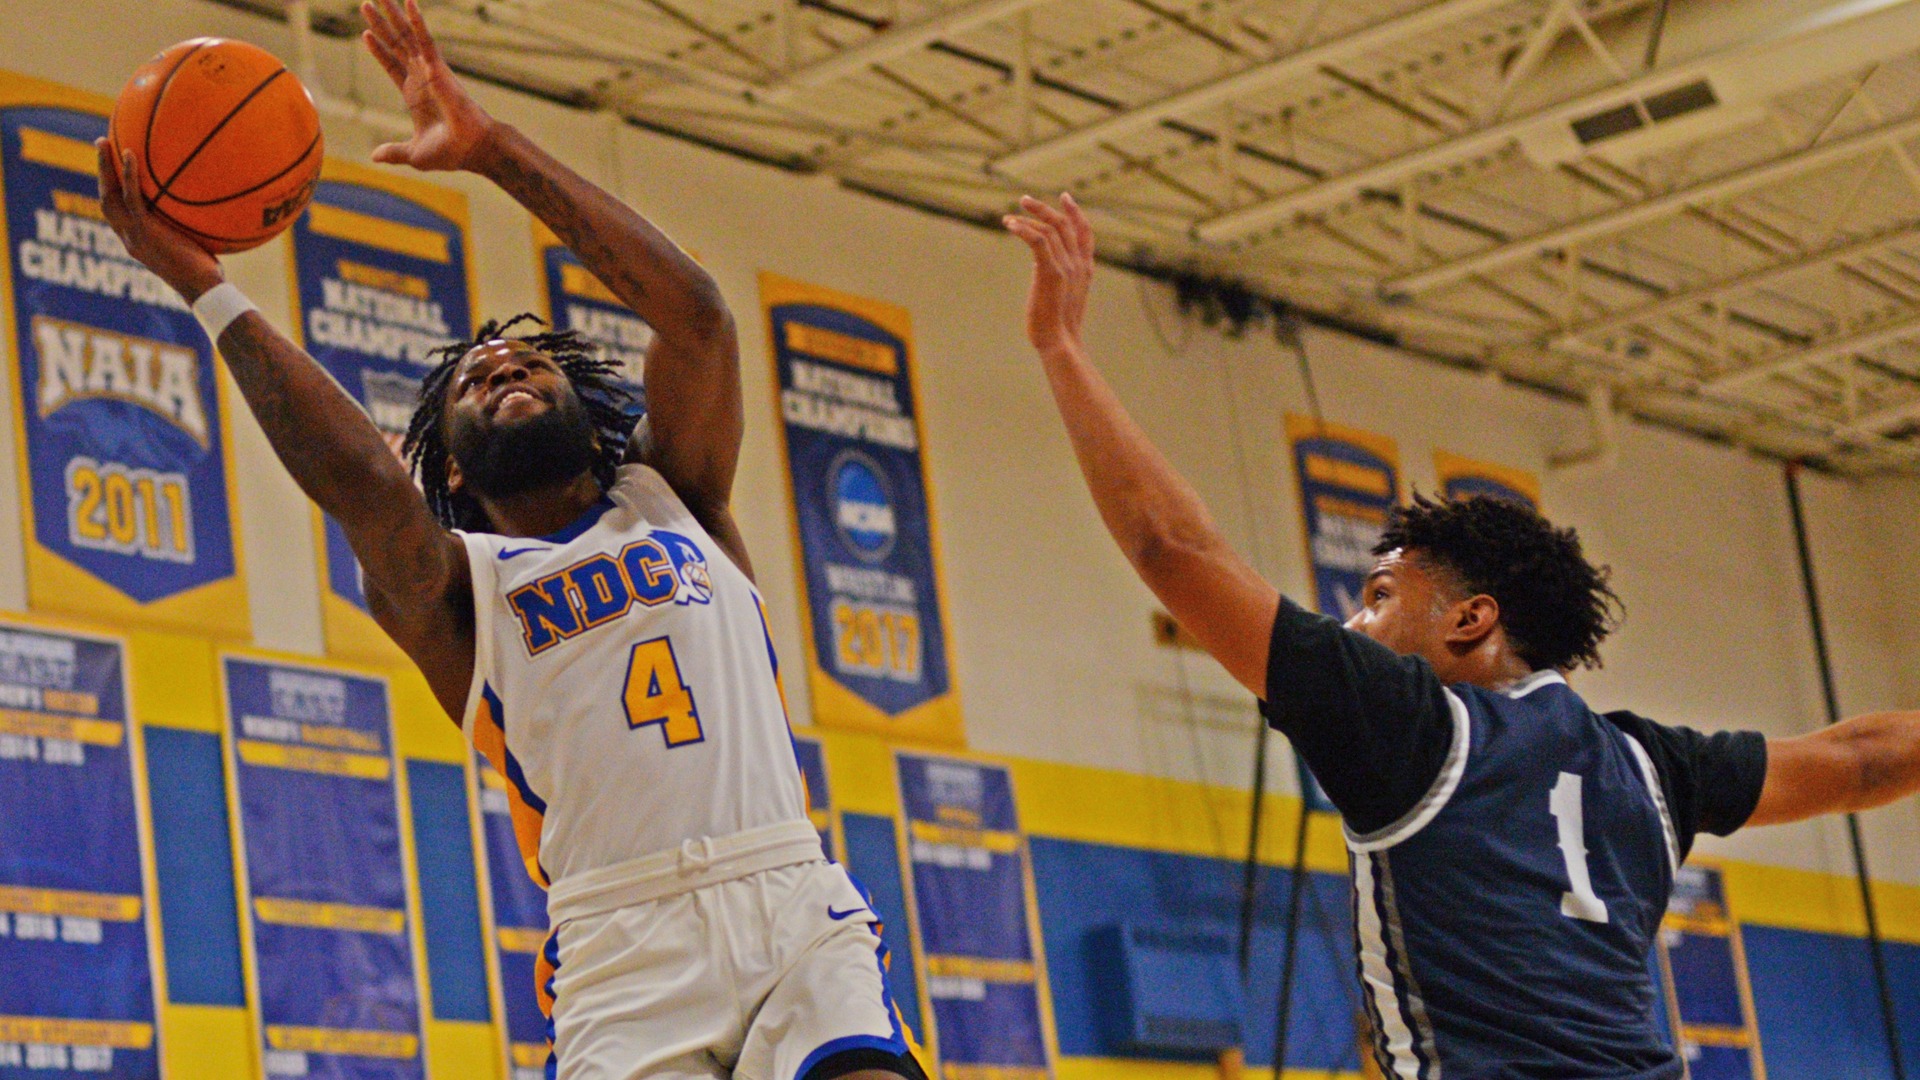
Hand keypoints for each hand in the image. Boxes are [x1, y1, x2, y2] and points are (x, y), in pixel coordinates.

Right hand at [95, 140, 222, 302]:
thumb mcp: (194, 249)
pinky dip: (128, 175)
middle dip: (101, 173)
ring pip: (109, 195)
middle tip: (102, 146)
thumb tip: (211, 211)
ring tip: (104, 142)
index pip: (118, 213)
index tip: (114, 170)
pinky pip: (131, 197)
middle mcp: (129, 238)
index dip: (113, 191)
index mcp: (137, 242)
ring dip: (104, 168)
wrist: (204, 290)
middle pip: (106, 199)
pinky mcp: (144, 231)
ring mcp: (134, 235)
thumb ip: (189, 231)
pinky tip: (129, 153)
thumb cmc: (208, 276)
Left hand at [361, 0, 496, 170]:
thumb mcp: (414, 153)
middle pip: (396, 45)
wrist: (471, 149)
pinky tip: (409, 3)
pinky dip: (417, 22)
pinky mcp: (438, 68)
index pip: (392, 66)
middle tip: (365, 4)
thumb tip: (374, 157)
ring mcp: (430, 70)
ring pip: (406, 37)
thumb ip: (394, 151)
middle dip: (381, 25)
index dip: (379, 51)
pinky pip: (425, 40)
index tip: (366, 34)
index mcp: (415, 95)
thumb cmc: (450, 153)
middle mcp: (421, 77)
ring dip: (392, 17)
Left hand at [1004, 193, 1092, 358]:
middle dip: (1045, 209)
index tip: (1065, 197)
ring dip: (1027, 219)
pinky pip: (1038, 240)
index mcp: (1085, 269)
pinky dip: (1023, 229)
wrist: (1060, 342)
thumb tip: (1039, 262)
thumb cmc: (1058, 326)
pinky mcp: (1051, 272)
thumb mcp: (1063, 295)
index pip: (1085, 233)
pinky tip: (1010, 226)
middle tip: (1024, 200)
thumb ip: (1057, 275)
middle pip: (1065, 225)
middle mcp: (1079, 264)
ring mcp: (1066, 267)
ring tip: (1008, 218)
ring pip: (1050, 229)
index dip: (1076, 213)